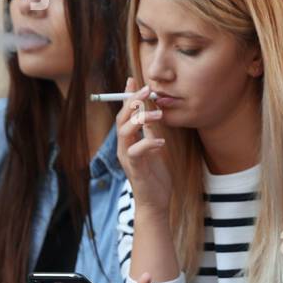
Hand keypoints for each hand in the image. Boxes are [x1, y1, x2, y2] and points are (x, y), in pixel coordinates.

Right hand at [116, 77, 172, 215]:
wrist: (155, 202)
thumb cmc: (155, 175)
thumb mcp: (154, 148)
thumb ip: (150, 132)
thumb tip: (151, 112)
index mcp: (128, 141)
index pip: (125, 113)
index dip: (127, 96)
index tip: (132, 79)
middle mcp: (124, 147)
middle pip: (121, 119)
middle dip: (132, 102)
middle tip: (147, 89)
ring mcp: (127, 158)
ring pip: (124, 132)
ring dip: (140, 119)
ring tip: (158, 114)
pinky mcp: (135, 169)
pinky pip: (137, 152)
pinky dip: (148, 143)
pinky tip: (161, 141)